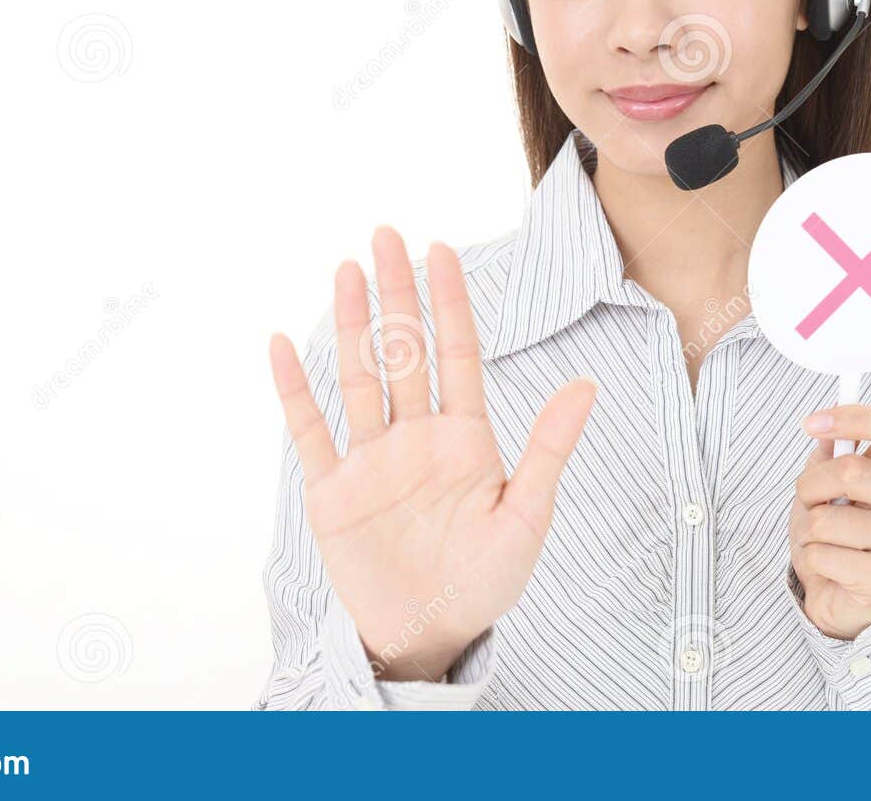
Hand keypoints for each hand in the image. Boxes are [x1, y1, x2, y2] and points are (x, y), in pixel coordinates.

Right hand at [267, 225, 597, 681]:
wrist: (432, 635)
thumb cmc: (486, 580)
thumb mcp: (527, 516)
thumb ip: (549, 449)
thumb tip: (587, 384)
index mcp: (465, 438)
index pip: (456, 353)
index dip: (450, 301)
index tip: (443, 249)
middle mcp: (415, 437)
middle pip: (404, 350)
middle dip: (397, 292)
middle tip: (386, 234)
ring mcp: (372, 460)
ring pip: (359, 377)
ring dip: (350, 324)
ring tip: (345, 269)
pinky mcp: (333, 491)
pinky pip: (310, 432)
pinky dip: (295, 391)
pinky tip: (283, 347)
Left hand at [789, 404, 870, 640]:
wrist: (838, 591)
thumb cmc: (835, 530)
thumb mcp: (825, 482)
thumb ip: (829, 452)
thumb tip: (824, 425)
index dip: (852, 418)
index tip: (811, 422)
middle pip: (851, 471)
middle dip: (811, 486)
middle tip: (811, 502)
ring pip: (828, 518)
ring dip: (809, 528)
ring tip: (824, 540)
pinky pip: (824, 554)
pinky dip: (812, 557)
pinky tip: (832, 565)